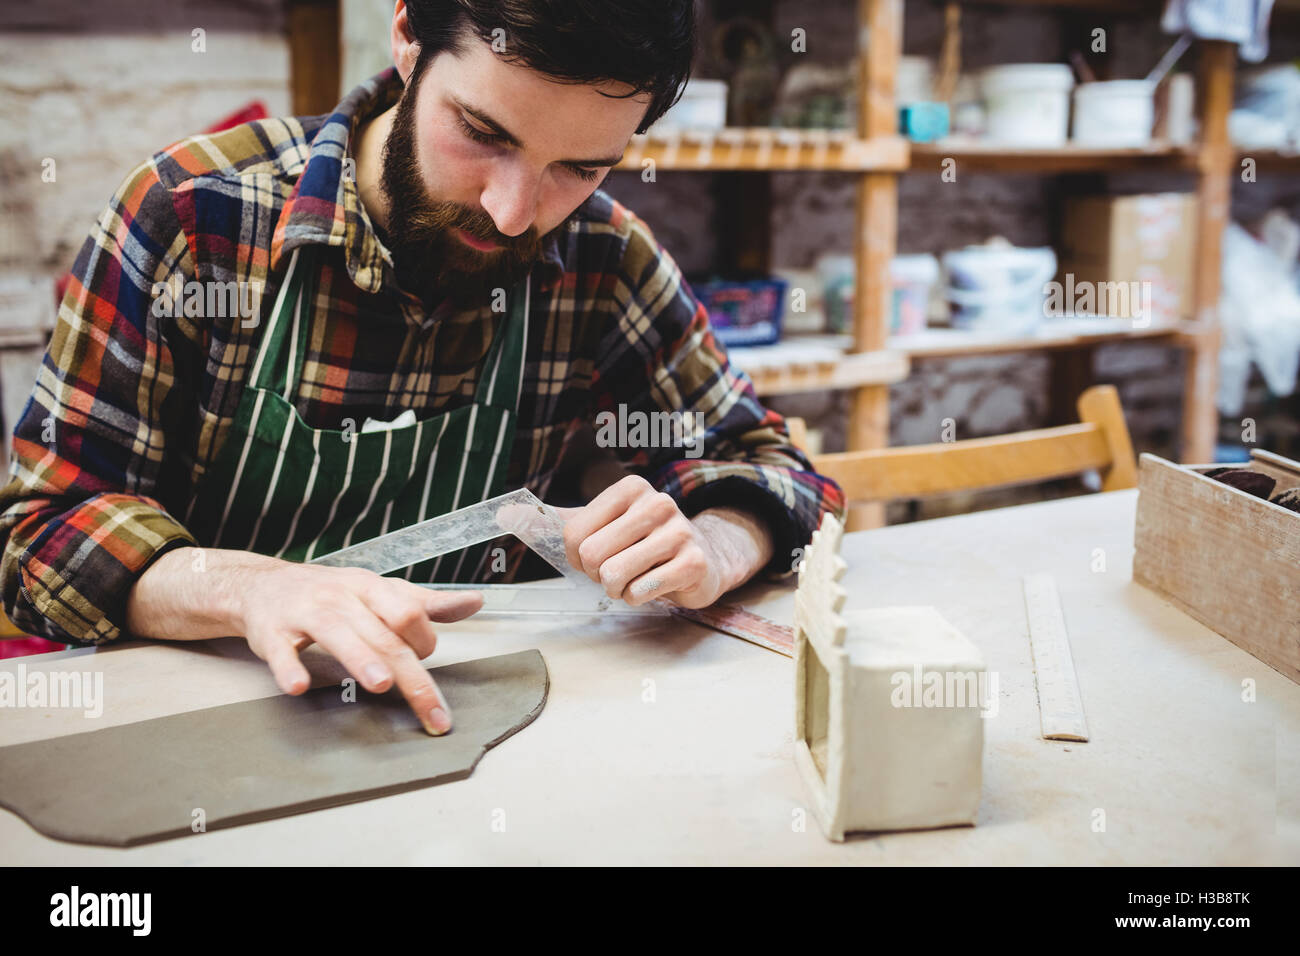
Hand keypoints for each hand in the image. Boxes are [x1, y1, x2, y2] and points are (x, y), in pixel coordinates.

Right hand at [125, 546, 481, 735]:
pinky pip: (281, 652)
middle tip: (432, 711)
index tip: (428, 662)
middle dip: (412, 673)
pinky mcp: (273, 633)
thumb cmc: (333, 594)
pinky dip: (289, 668)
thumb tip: (476, 602)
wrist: (263, 585)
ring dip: (361, 659)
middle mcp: (343, 599)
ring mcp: (307, 614)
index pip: (410, 612)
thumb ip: (427, 604)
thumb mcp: (380, 592)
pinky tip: (298, 687)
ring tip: (380, 684)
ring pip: (338, 634)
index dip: (424, 640)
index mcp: (372, 589)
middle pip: (385, 634)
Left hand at [557, 475, 772, 608]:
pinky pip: (640, 593)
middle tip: (618, 569)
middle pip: (591, 556)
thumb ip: (555, 522)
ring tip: (636, 577)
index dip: (576, 557)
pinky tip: (656, 584)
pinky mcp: (693, 563)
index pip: (573, 534)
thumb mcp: (600, 526)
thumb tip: (505, 513)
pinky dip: (639, 597)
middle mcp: (657, 503)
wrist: (701, 559)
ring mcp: (679, 532)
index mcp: (630, 489)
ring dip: (618, 588)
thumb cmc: (641, 543)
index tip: (598, 555)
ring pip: (615, 575)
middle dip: (597, 574)